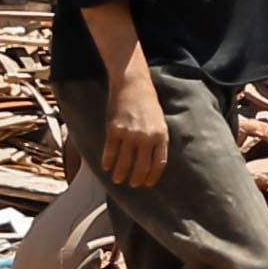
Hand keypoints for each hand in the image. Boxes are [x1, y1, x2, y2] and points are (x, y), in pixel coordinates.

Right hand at [101, 74, 168, 190]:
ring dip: (120, 174)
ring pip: (124, 162)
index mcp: (161, 136)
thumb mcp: (159, 121)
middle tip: (132, 184)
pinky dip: (108, 162)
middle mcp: (146, 137)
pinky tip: (106, 167)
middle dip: (136, 179)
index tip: (147, 183)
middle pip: (141, 167)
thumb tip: (152, 161)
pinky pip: (110, 151)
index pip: (158, 164)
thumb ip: (157, 140)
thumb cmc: (147, 103)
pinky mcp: (114, 129)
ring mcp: (129, 134)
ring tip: (118, 179)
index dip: (152, 176)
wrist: (133, 84)